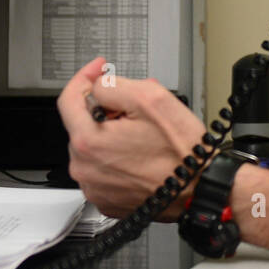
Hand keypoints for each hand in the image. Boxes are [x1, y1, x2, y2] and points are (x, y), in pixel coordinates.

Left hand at [56, 56, 209, 221]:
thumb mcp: (151, 98)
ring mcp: (94, 187)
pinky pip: (102, 168)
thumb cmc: (182, 152)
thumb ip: (113, 85)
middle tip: (136, 108)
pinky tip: (140, 153)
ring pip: (93, 145)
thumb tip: (98, 86)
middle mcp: (85, 168)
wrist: (200, 190)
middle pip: (83, 123)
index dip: (85, 77)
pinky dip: (116, 156)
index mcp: (89, 142)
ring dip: (112, 133)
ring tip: (144, 133)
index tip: (98, 69)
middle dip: (106, 109)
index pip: (68, 99)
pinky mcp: (106, 199)